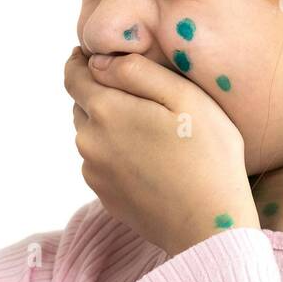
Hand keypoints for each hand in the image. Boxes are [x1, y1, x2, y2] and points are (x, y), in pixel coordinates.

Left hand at [65, 46, 257, 256]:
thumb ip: (137, 71)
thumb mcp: (185, 97)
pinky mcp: (103, 194)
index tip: (94, 55)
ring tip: (150, 129)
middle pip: (83, 104)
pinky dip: (116, 153)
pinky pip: (102, 161)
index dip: (82, 61)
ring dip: (110, 125)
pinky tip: (149, 158)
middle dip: (102, 93)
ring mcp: (93, 172)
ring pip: (92, 134)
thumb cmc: (208, 157)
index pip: (73, 75)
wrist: (208, 226)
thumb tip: (98, 61)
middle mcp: (88, 141)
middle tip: (139, 96)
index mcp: (105, 111)